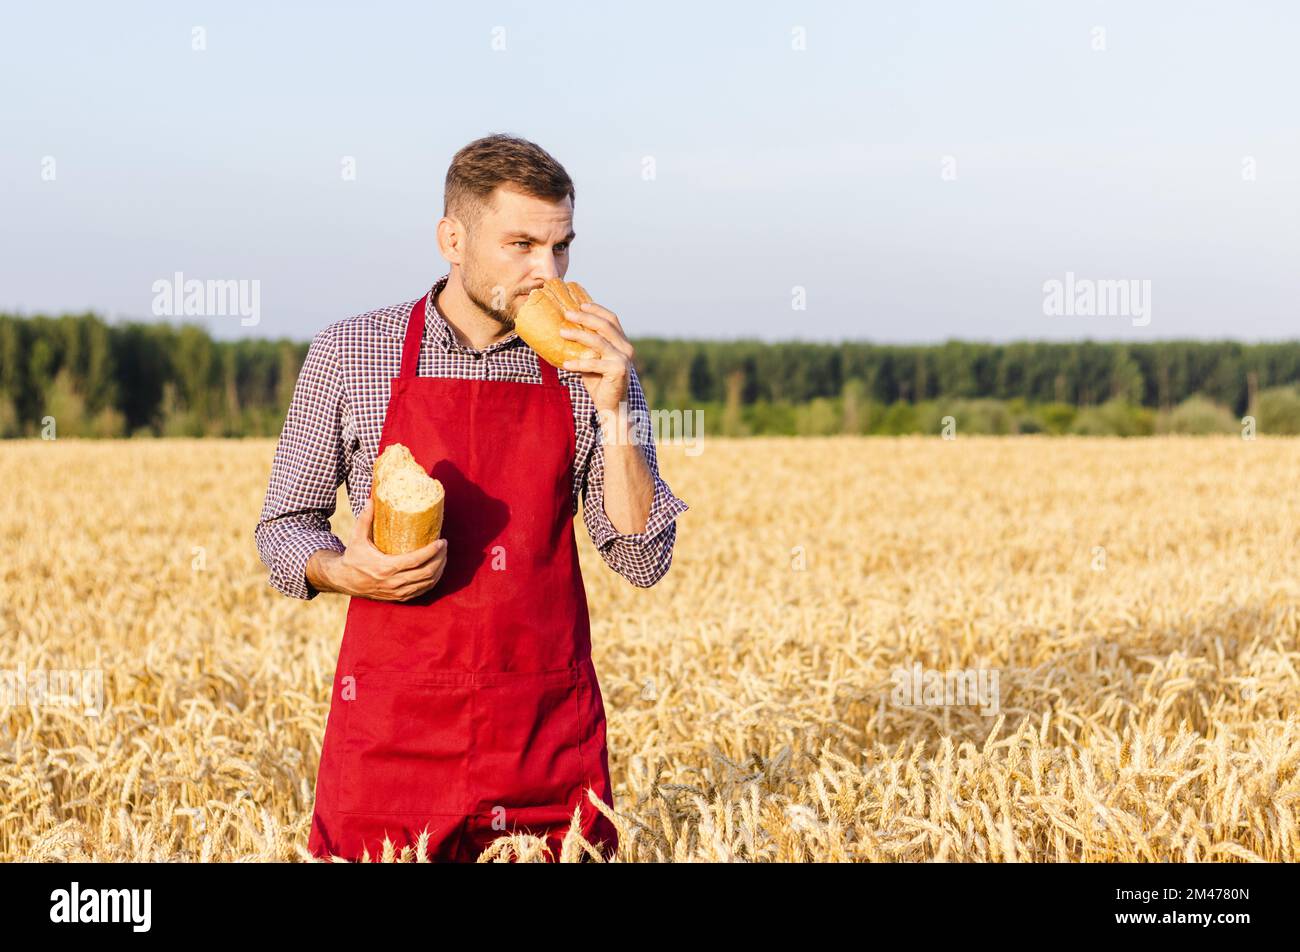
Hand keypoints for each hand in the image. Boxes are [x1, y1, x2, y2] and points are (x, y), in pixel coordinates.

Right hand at [323, 500, 447, 600]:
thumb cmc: (352, 557)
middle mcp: (393, 582)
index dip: (432, 551)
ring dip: (439, 570)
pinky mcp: (398, 597)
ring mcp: (397, 592)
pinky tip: (436, 571)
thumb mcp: (356, 537)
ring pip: (427, 584)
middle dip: (440, 559)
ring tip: (443, 556)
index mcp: (386, 567)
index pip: (416, 560)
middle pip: (426, 573)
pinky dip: (432, 582)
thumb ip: (364, 519)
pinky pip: (421, 592)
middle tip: (444, 547)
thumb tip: (371, 499)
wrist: (343, 580)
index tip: (442, 541)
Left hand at [558, 301, 633, 414]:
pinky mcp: (617, 371)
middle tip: (567, 314)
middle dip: (585, 318)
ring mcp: (623, 359)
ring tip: (562, 333)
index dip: (597, 310)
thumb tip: (565, 330)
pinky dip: (578, 363)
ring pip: (598, 341)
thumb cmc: (600, 383)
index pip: (612, 320)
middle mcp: (626, 348)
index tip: (580, 304)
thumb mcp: (593, 360)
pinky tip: (565, 363)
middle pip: (605, 326)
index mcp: (623, 343)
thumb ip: (587, 347)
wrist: (612, 406)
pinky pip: (593, 364)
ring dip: (578, 335)